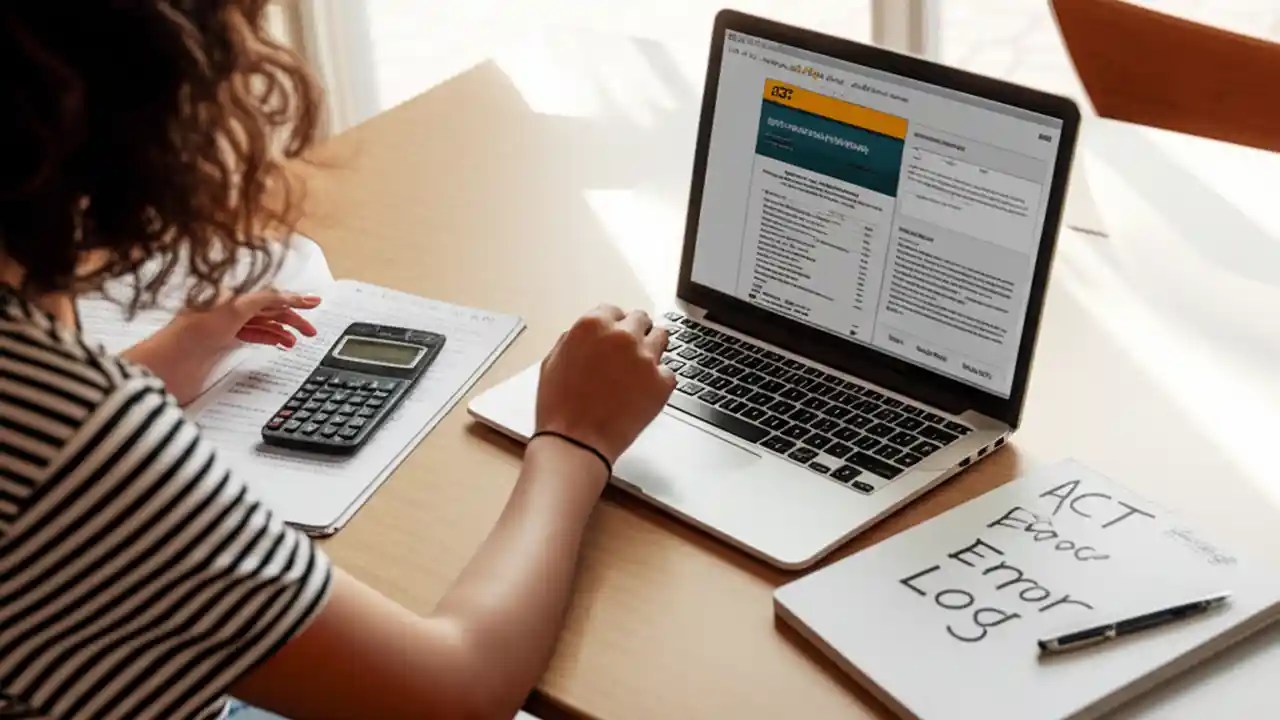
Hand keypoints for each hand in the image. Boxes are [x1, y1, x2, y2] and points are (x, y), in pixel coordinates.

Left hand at [168, 289, 321, 353]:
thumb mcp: (235, 308)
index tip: (315, 302)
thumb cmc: (193, 332)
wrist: (169, 361)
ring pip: (263, 324)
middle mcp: (231, 307)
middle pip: (269, 309)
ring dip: (283, 330)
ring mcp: (227, 325)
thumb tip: (287, 295)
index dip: (295, 298)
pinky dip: (269, 338)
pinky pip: (253, 336)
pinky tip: (279, 342)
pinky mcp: (223, 341)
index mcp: (233, 294)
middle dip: (293, 318)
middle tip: (311, 330)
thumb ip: (263, 299)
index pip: (271, 294)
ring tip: (298, 339)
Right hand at [536, 305, 675, 463]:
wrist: (576, 443)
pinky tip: (642, 392)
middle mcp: (622, 335)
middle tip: (628, 351)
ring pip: (662, 337)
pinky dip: (658, 380)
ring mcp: (646, 358)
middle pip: (641, 319)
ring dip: (652, 348)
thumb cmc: (560, 408)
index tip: (614, 334)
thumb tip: (588, 332)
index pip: (614, 310)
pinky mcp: (662, 382)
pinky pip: (668, 372)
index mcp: (592, 324)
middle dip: (635, 332)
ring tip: (640, 368)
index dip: (613, 324)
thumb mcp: (552, 361)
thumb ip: (574, 338)